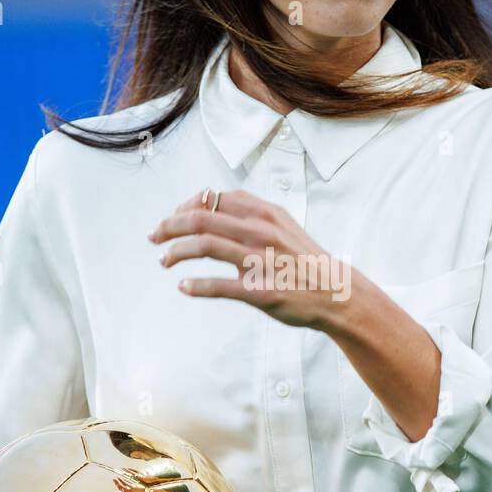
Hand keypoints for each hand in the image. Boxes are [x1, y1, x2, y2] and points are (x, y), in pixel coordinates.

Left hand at [148, 188, 352, 329]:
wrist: (337, 293)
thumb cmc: (304, 260)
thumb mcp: (282, 224)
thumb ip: (250, 214)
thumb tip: (211, 204)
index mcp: (264, 212)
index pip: (212, 198)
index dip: (183, 206)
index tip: (171, 218)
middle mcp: (260, 231)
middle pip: (200, 218)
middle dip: (169, 226)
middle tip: (153, 237)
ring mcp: (260, 260)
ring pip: (204, 246)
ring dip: (175, 252)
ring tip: (163, 261)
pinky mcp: (260, 290)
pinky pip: (219, 285)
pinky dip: (196, 286)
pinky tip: (184, 287)